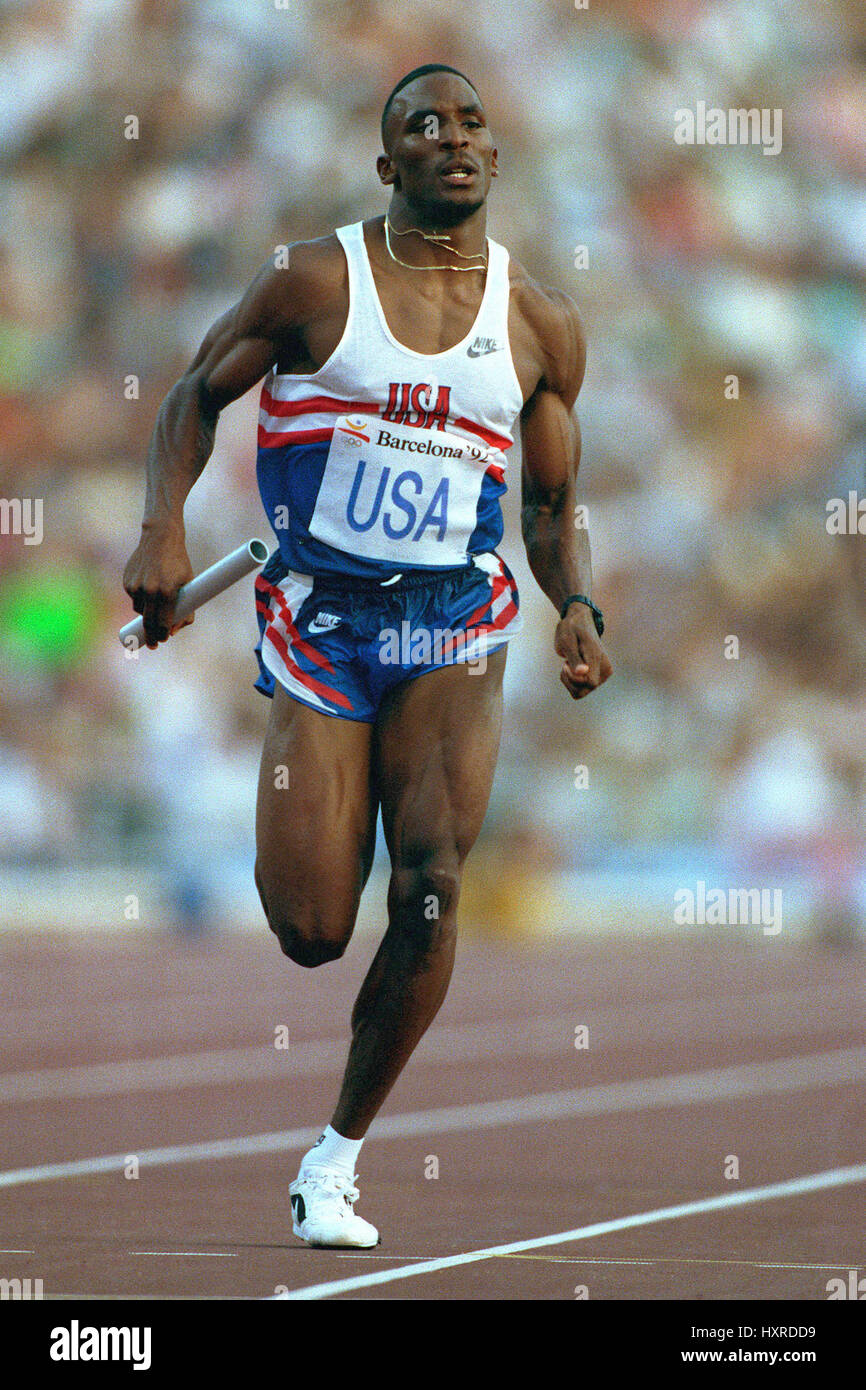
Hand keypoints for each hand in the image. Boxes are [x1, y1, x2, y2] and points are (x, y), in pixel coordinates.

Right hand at [123, 523, 194, 649]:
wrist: (160, 539)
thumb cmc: (178, 563)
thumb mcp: (188, 584)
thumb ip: (185, 609)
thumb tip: (173, 631)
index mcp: (167, 592)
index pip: (163, 622)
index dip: (162, 635)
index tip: (162, 641)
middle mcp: (150, 590)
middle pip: (148, 622)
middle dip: (150, 635)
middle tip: (153, 645)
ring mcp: (136, 586)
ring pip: (140, 610)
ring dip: (147, 612)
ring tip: (157, 595)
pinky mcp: (127, 582)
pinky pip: (134, 598)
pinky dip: (140, 598)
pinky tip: (148, 584)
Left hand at [554, 607, 612, 699]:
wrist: (580, 622)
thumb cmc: (572, 629)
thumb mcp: (567, 640)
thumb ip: (575, 658)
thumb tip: (583, 672)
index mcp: (597, 658)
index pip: (590, 683)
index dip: (573, 679)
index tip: (564, 664)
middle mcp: (605, 669)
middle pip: (583, 691)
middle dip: (569, 681)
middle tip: (566, 663)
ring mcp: (603, 675)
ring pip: (580, 693)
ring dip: (569, 681)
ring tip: (569, 663)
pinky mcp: (598, 677)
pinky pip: (580, 689)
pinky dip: (571, 681)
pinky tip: (572, 666)